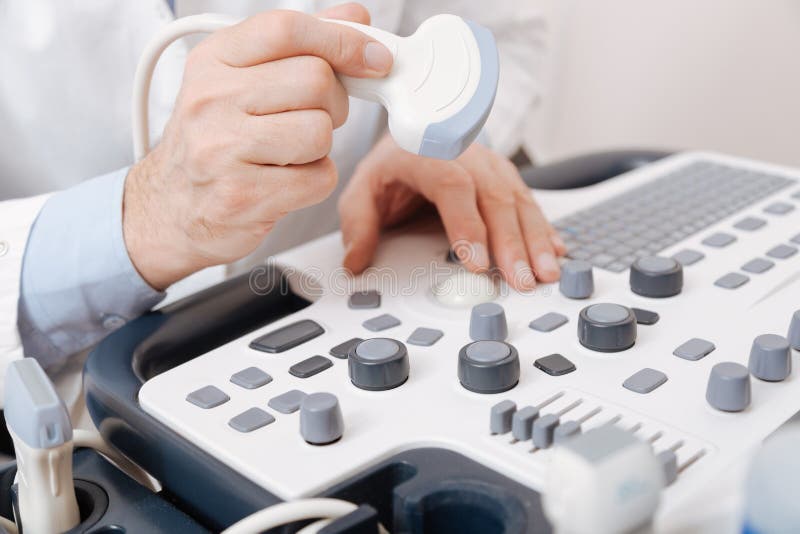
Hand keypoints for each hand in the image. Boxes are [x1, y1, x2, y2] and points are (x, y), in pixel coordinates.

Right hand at [123, 4, 392, 289]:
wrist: (171, 207)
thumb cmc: (217, 141)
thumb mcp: (242, 80)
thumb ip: (298, 46)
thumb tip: (356, 17)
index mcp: (214, 59)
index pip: (287, 29)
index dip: (343, 39)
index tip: (375, 58)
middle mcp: (212, 98)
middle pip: (316, 81)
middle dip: (332, 105)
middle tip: (310, 119)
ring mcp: (222, 149)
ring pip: (320, 132)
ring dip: (321, 148)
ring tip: (290, 153)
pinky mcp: (241, 196)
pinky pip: (318, 178)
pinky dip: (315, 182)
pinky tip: (285, 181)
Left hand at [338, 134, 565, 289]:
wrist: (413, 136)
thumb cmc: (391, 166)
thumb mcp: (362, 190)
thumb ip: (358, 224)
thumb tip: (356, 261)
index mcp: (426, 154)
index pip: (453, 187)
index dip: (468, 224)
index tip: (477, 262)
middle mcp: (465, 156)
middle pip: (495, 196)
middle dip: (512, 243)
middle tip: (520, 279)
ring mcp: (489, 165)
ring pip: (519, 199)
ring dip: (535, 238)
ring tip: (545, 272)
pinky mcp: (505, 177)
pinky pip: (529, 201)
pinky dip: (543, 228)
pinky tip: (555, 251)